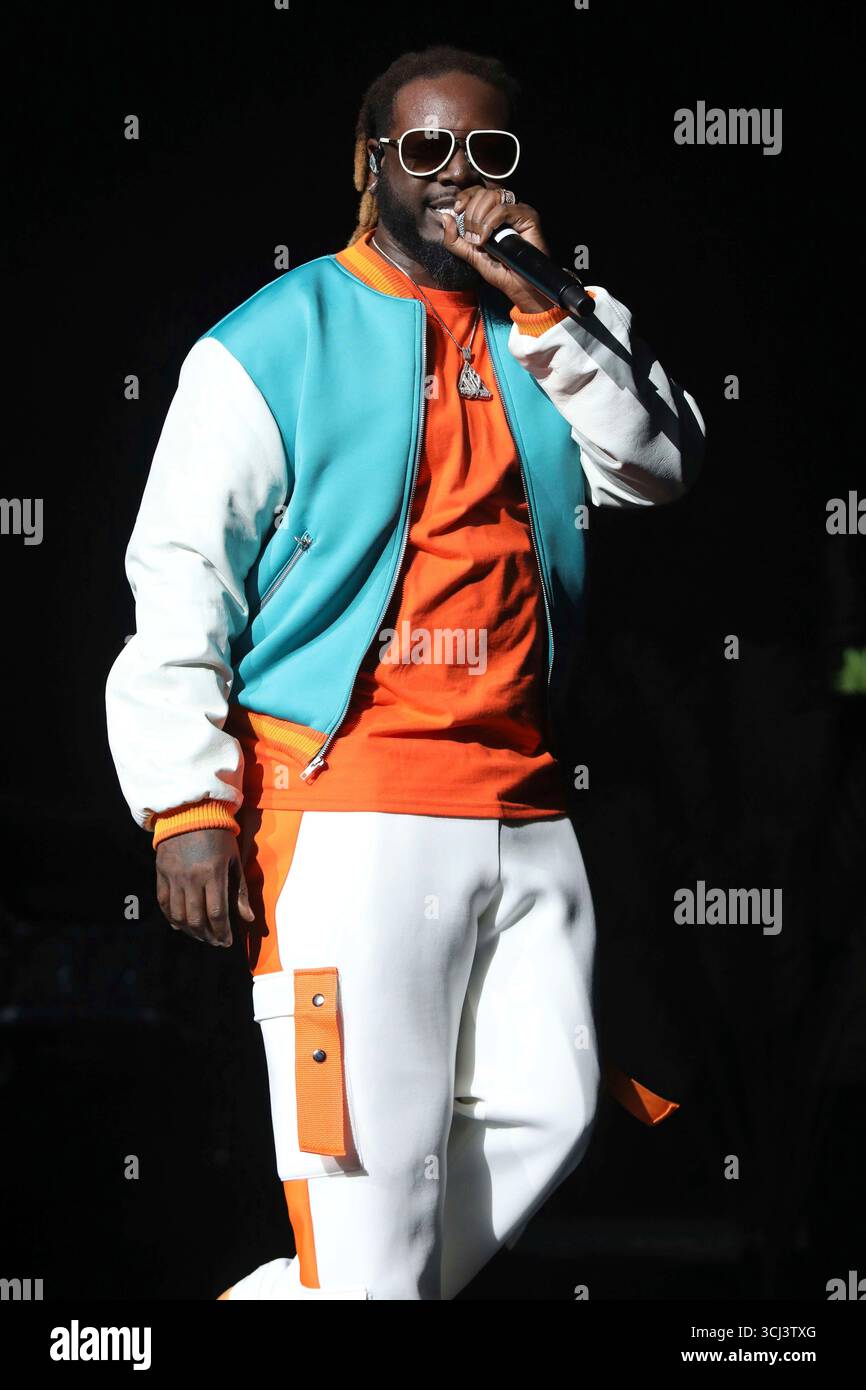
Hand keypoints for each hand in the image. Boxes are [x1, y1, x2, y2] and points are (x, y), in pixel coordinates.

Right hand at [155, 827, 255, 947]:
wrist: (190, 813)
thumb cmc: (219, 836)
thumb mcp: (234, 860)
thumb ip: (240, 891)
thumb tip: (248, 919)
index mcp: (213, 874)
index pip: (216, 913)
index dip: (222, 932)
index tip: (227, 942)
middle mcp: (191, 878)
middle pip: (196, 918)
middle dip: (207, 936)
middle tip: (215, 942)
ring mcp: (174, 877)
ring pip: (178, 915)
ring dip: (190, 930)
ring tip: (200, 936)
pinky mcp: (161, 874)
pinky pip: (164, 903)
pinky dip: (171, 918)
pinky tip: (180, 925)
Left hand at [439, 186, 554, 313]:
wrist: (517, 285)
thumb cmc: (499, 270)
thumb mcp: (470, 254)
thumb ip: (454, 239)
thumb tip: (445, 217)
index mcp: (492, 212)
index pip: (477, 192)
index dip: (465, 197)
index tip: (457, 210)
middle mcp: (505, 207)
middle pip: (482, 192)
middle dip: (470, 214)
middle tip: (471, 236)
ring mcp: (517, 210)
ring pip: (492, 196)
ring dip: (479, 218)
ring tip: (480, 239)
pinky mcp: (527, 215)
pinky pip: (503, 209)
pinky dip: (490, 222)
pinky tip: (486, 239)